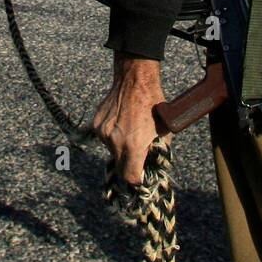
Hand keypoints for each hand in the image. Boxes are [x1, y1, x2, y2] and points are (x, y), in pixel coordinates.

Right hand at [92, 53, 167, 184]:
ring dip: (120, 148)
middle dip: (128, 164)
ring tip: (130, 131)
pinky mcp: (97, 124)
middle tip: (137, 154)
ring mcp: (104, 133)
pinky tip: (122, 123)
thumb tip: (154, 165)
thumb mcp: (164, 132)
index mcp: (133, 145)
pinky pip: (105, 138)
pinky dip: (113, 136)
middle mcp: (115, 141)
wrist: (135, 81)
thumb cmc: (154, 106)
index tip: (140, 178)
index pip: (130, 176)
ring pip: (111, 151)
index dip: (136, 180)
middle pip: (120, 166)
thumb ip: (158, 151)